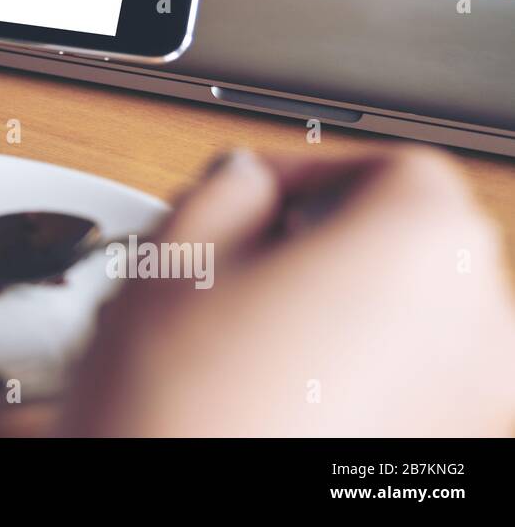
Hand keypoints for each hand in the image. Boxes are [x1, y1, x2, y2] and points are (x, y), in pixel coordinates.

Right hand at [63, 146, 514, 435]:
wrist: (180, 520)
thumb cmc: (186, 409)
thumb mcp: (179, 251)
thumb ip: (229, 185)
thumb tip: (246, 185)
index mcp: (427, 247)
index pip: (388, 166)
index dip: (305, 171)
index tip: (249, 192)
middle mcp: (480, 327)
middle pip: (402, 243)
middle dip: (315, 242)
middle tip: (234, 258)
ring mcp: (474, 405)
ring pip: (401, 320)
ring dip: (327, 309)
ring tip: (235, 334)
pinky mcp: (445, 457)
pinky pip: (401, 386)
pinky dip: (344, 374)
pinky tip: (263, 388)